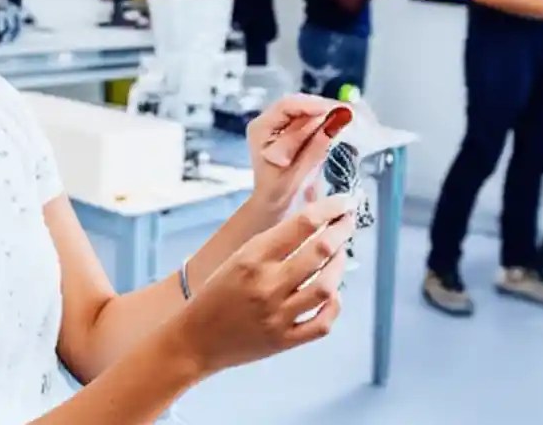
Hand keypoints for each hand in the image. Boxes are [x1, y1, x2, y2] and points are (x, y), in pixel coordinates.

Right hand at [172, 195, 355, 374]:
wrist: (194, 340)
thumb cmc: (215, 295)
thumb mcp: (236, 258)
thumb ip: (273, 242)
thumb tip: (313, 219)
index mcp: (252, 258)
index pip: (302, 224)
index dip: (330, 209)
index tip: (343, 203)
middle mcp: (266, 284)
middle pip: (321, 250)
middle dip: (342, 230)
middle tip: (348, 222)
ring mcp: (277, 315)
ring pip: (327, 285)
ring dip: (339, 266)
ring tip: (340, 254)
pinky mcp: (284, 340)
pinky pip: (323, 323)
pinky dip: (334, 305)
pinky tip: (333, 293)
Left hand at [245, 94, 351, 219]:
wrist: (270, 203)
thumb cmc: (279, 191)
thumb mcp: (300, 170)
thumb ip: (318, 143)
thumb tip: (340, 118)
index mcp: (260, 129)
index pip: (286, 107)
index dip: (312, 105)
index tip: (335, 110)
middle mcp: (265, 121)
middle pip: (296, 105)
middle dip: (321, 108)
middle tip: (346, 112)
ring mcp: (274, 124)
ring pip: (302, 110)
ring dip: (323, 113)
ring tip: (344, 116)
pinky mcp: (285, 129)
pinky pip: (304, 118)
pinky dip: (320, 120)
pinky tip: (333, 124)